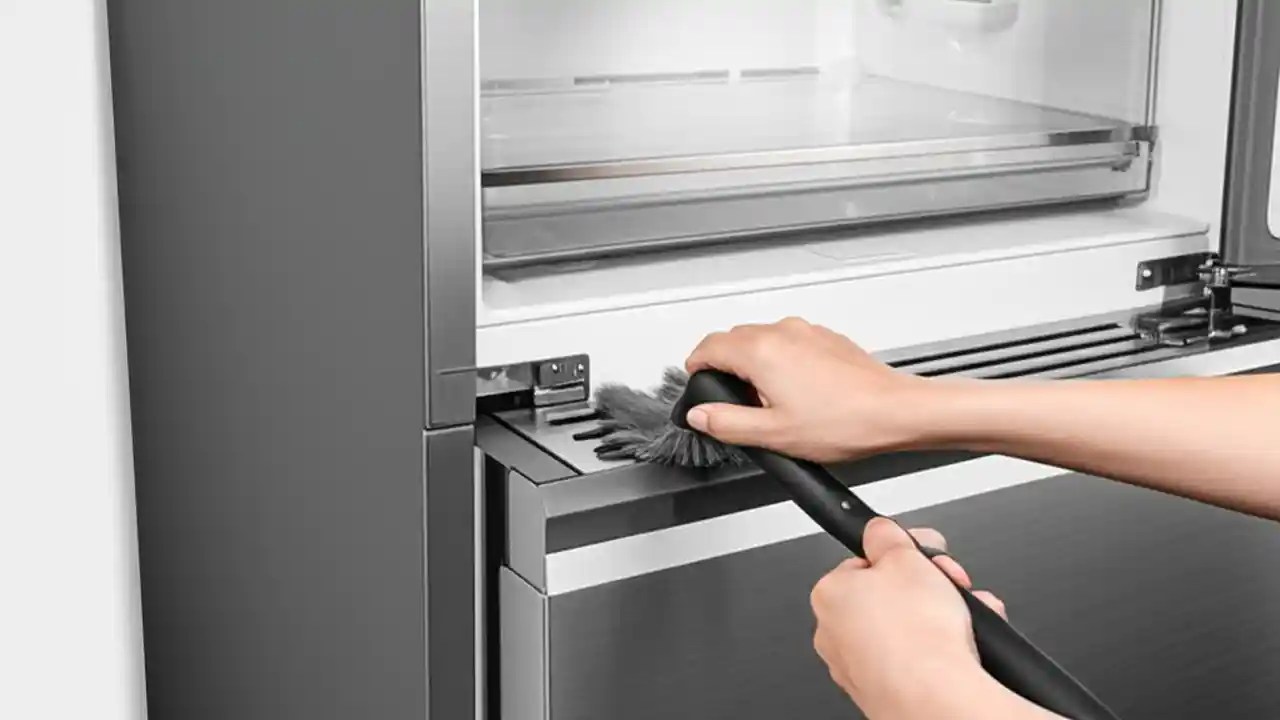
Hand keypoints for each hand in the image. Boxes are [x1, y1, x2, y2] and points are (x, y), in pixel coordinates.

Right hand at [684, 317, 932, 461]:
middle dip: (725, 368)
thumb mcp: (773, 434)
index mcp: (761, 352)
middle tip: (732, 403)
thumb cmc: (845, 421)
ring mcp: (806, 332)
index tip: (698, 385)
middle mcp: (782, 332)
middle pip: (733, 340)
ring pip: (762, 340)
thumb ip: (727, 423)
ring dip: (754, 365)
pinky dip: (781, 361)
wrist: (895, 411)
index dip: (696, 368)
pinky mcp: (826, 338)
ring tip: (769, 403)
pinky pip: (789, 342)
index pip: (708, 347)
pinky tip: (797, 394)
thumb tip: (700, 415)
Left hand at [812, 519, 1009, 718]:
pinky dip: (943, 647)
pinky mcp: (886, 691)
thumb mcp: (906, 556)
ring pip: (908, 626)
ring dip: (941, 614)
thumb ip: (888, 535)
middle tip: (948, 582)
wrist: (936, 699)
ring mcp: (859, 667)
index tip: (925, 555)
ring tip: (966, 612)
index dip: (903, 555)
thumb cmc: (915, 637)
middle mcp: (835, 634)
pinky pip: (918, 658)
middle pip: (888, 594)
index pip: (866, 562)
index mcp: (829, 594)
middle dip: (926, 585)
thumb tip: (879, 529)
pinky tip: (967, 643)